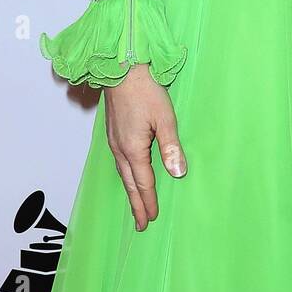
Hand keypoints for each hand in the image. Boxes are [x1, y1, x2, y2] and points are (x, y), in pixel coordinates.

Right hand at [103, 65, 186, 230]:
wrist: (122, 67)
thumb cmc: (145, 90)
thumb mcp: (165, 118)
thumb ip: (171, 147)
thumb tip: (178, 173)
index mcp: (133, 148)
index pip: (143, 182)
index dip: (148, 201)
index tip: (152, 218)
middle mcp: (120, 148)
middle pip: (129, 183)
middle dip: (136, 204)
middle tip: (140, 224)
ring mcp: (114, 140)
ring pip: (122, 173)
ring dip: (130, 191)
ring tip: (135, 205)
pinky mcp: (113, 132)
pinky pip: (119, 162)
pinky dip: (125, 175)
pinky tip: (129, 175)